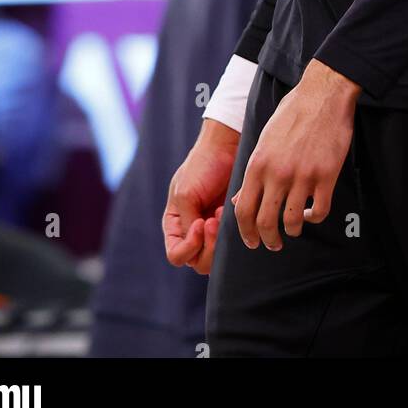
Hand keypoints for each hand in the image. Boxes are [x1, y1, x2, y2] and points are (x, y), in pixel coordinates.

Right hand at [163, 119, 241, 274]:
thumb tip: (195, 246)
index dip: (189, 248)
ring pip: (215, 257)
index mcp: (175, 224)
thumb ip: (187, 225)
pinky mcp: (230, 224)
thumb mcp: (186, 194)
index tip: (200, 224)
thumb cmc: (202, 166)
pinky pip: (231, 242)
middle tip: (214, 221)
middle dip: (208, 245)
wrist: (226, 146)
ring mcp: (212, 229)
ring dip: (219, 241)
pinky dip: (232, 232)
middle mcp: (192, 231)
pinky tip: (229, 211)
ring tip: (222, 214)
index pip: (176, 255)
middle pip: (197, 262)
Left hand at [231, 60, 359, 251]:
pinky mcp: (326, 175)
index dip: (246, 232)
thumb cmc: (292, 113)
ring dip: (291, 231)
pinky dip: (314, 218)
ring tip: (293, 230)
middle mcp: (277, 173)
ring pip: (292, 221)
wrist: (323, 94)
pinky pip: (319, 210)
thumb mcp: (264, 139)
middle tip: (272, 245)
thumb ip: (254, 170)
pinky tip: (312, 212)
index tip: (251, 241)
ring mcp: (302, 175)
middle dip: (267, 240)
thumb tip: (239, 199)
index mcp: (258, 163)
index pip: (243, 210)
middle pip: (265, 221)